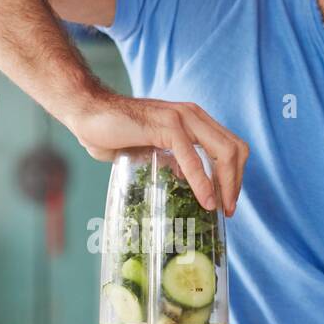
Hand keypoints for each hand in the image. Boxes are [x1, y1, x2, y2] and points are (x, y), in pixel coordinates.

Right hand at [63, 89, 248, 214]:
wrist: (87, 113)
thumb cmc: (114, 131)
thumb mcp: (151, 149)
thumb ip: (170, 160)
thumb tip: (183, 179)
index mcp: (193, 119)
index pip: (230, 145)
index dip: (236, 174)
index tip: (227, 200)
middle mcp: (193, 115)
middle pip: (235, 149)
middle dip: (236, 183)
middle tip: (229, 210)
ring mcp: (182, 118)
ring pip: (223, 151)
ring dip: (226, 184)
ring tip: (220, 208)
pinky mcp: (166, 125)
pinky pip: (192, 158)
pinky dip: (202, 181)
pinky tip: (205, 200)